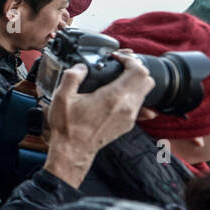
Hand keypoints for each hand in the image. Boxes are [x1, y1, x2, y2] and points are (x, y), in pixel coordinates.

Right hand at [42, 53, 153, 187]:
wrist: (73, 151)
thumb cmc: (68, 127)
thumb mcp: (62, 97)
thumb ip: (73, 76)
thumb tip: (82, 67)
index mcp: (113, 97)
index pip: (139, 70)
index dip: (130, 59)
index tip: (117, 58)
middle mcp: (127, 106)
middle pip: (147, 79)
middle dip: (136, 69)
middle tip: (120, 66)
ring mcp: (129, 117)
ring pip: (145, 92)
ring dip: (134, 82)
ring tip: (116, 80)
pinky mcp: (128, 124)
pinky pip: (139, 105)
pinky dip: (133, 95)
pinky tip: (117, 95)